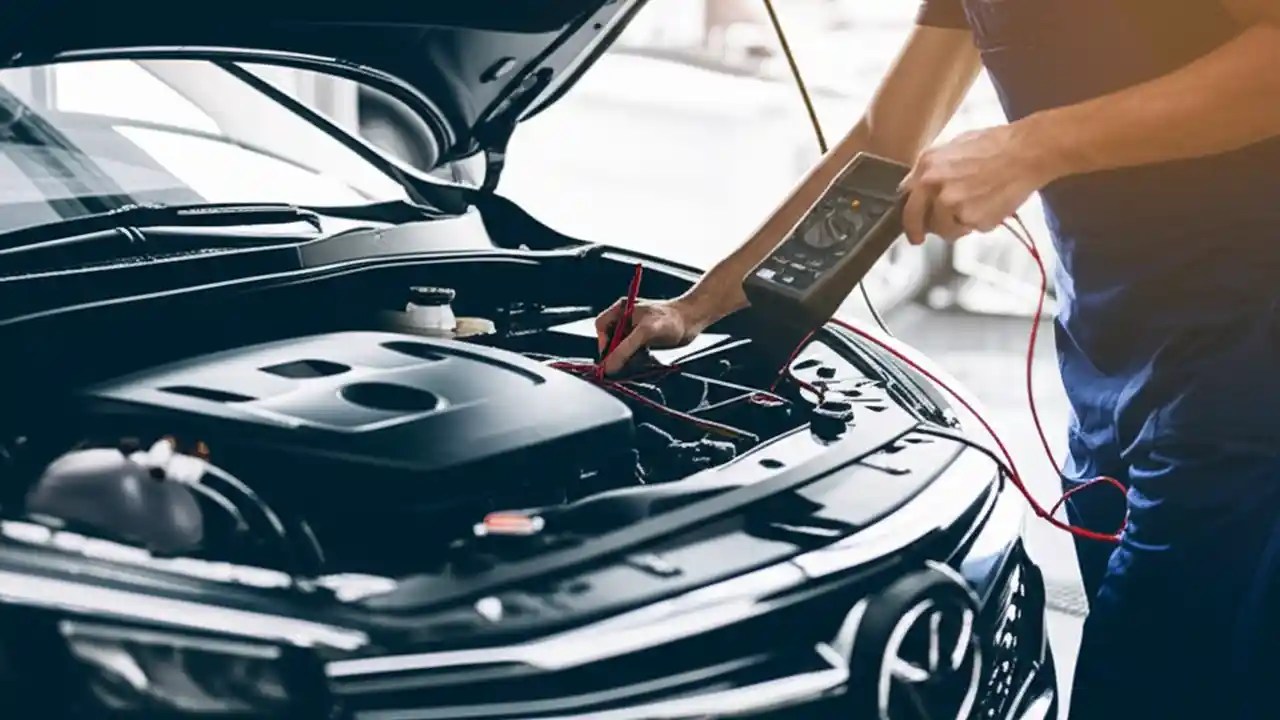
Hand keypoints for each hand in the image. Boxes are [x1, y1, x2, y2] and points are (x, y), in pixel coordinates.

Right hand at [594, 297, 704, 375]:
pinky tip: (648, 358)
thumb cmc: (671, 320)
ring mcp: (634, 329)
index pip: (601, 326)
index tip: (610, 358)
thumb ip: (624, 349)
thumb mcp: (645, 333)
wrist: (693, 320)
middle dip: (617, 354)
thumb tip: (607, 366)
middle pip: (610, 340)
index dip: (603, 343)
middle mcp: (625, 318)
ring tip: (643, 358)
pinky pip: (633, 353)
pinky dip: (638, 359)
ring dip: (628, 358)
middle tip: (627, 363)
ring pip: (622, 349)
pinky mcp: (644, 339)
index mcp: (621, 309)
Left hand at [900, 121, 1060, 244]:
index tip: (908, 222)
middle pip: (915, 220)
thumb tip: (916, 186)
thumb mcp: (953, 146)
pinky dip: (978, 223)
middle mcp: (934, 186)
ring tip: (975, 206)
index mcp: (927, 166)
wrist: (1027, 151)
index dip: (907, 212)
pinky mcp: (972, 219)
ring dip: (955, 226)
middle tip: (918, 239)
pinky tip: (990, 205)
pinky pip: (969, 229)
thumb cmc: (996, 145)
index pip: (905, 198)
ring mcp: (952, 205)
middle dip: (917, 232)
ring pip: (944, 230)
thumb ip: (932, 168)